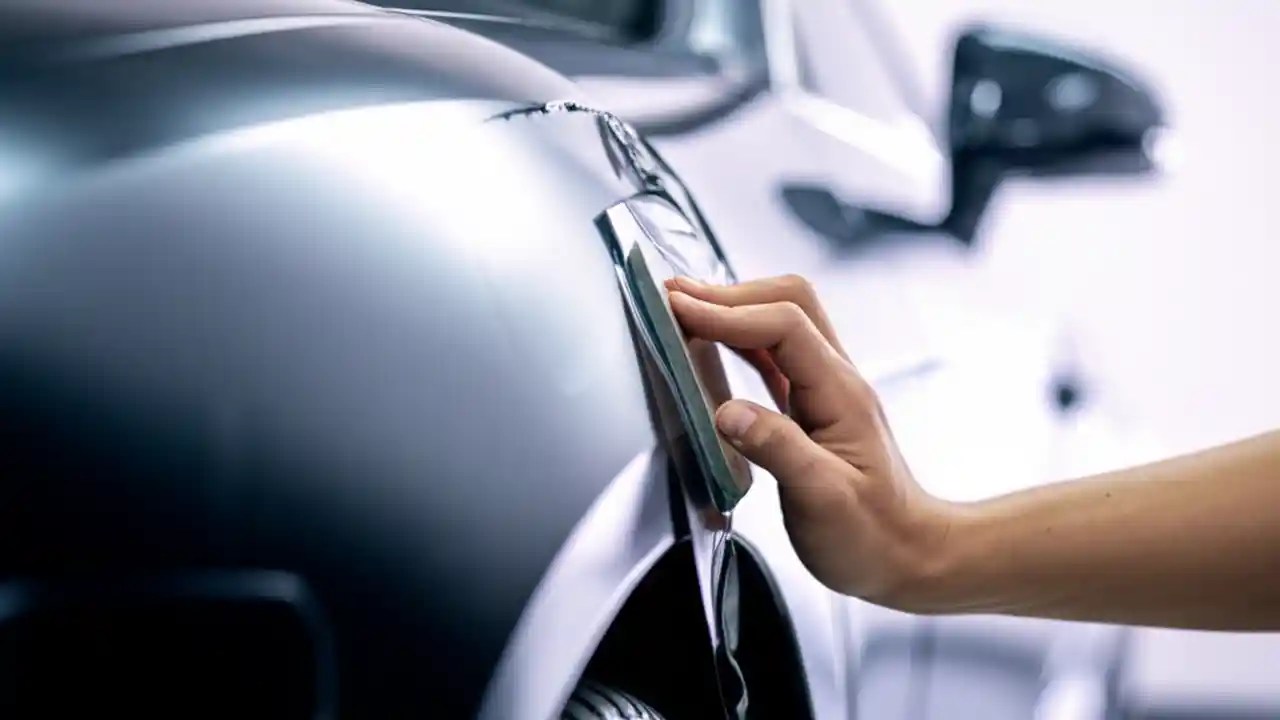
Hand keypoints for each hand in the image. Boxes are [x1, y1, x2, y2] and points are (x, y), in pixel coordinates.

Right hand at [666, 275, 953, 605]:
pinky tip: (709, 344)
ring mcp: (823, 390)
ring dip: (731, 309)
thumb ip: (777, 449)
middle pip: (786, 302)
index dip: (728, 313)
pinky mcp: (809, 406)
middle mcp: (835, 380)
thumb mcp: (825, 500)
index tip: (680, 312)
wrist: (908, 556)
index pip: (783, 325)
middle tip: (672, 298)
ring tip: (682, 309)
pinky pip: (772, 354)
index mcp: (840, 393)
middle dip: (727, 294)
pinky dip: (735, 339)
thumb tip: (727, 413)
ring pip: (779, 320)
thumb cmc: (872, 535)